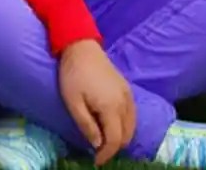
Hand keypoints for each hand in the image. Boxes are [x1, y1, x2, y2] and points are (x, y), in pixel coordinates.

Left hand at [58, 39, 135, 165]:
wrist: (81, 47)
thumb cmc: (73, 75)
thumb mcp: (73, 103)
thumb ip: (86, 125)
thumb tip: (97, 144)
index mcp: (111, 107)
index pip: (115, 140)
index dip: (106, 154)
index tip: (96, 161)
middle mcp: (125, 102)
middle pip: (127, 135)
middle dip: (115, 148)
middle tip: (99, 152)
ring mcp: (128, 94)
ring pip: (132, 125)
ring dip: (121, 137)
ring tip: (104, 141)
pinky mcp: (127, 88)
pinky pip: (132, 114)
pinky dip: (126, 125)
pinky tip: (112, 126)